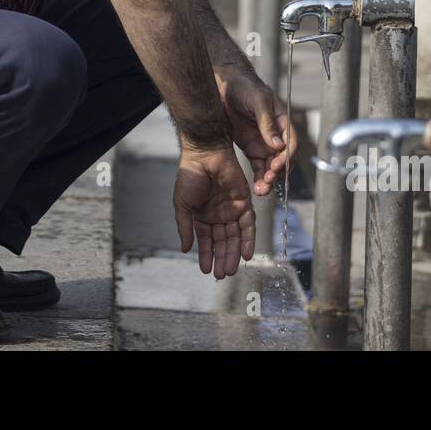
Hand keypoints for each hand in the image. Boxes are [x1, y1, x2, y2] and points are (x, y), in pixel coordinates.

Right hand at [173, 146, 255, 277]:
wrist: (205, 154)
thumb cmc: (190, 175)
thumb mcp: (183, 204)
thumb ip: (185, 227)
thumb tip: (184, 249)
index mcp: (202, 215)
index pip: (206, 240)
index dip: (206, 254)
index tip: (206, 270)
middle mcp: (218, 214)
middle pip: (222, 241)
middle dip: (222, 258)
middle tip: (221, 275)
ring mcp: (231, 209)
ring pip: (235, 236)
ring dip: (234, 253)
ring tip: (230, 269)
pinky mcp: (244, 201)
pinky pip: (248, 224)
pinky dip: (247, 239)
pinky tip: (245, 254)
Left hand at [220, 70, 297, 194]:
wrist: (224, 85)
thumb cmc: (244, 86)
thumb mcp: (257, 101)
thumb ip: (266, 122)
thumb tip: (277, 144)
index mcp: (282, 121)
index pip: (291, 143)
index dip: (286, 156)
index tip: (276, 165)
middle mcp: (276, 134)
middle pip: (283, 158)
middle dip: (278, 172)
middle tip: (267, 181)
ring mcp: (263, 142)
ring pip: (272, 166)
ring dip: (269, 179)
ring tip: (261, 190)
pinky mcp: (251, 148)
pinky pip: (259, 166)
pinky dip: (259, 177)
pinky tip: (256, 187)